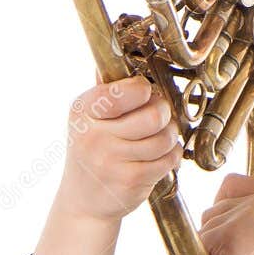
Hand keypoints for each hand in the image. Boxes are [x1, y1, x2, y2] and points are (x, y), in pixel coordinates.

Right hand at [55, 73, 182, 223]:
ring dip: (169, 136)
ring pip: (164, 138)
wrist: (84, 202)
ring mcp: (111, 160)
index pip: (126, 90)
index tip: (144, 94)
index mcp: (83, 110)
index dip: (144, 90)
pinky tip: (159, 157)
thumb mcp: (88, 119)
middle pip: (153, 114)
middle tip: (159, 117)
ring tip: (159, 138)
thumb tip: (123, 53)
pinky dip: (170, 156)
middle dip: (163, 114)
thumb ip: (108, 91)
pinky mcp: (130, 180)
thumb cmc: (92, 152)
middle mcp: (94, 135)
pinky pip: (168, 159)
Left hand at [197, 173, 253, 254]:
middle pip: (213, 210)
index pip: (233, 183)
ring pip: (205, 227)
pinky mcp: (230, 229)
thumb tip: (211, 221)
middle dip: (218, 237)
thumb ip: (251, 224)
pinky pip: (201, 245)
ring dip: (214, 252)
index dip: (224, 207)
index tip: (237, 236)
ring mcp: (246, 212)